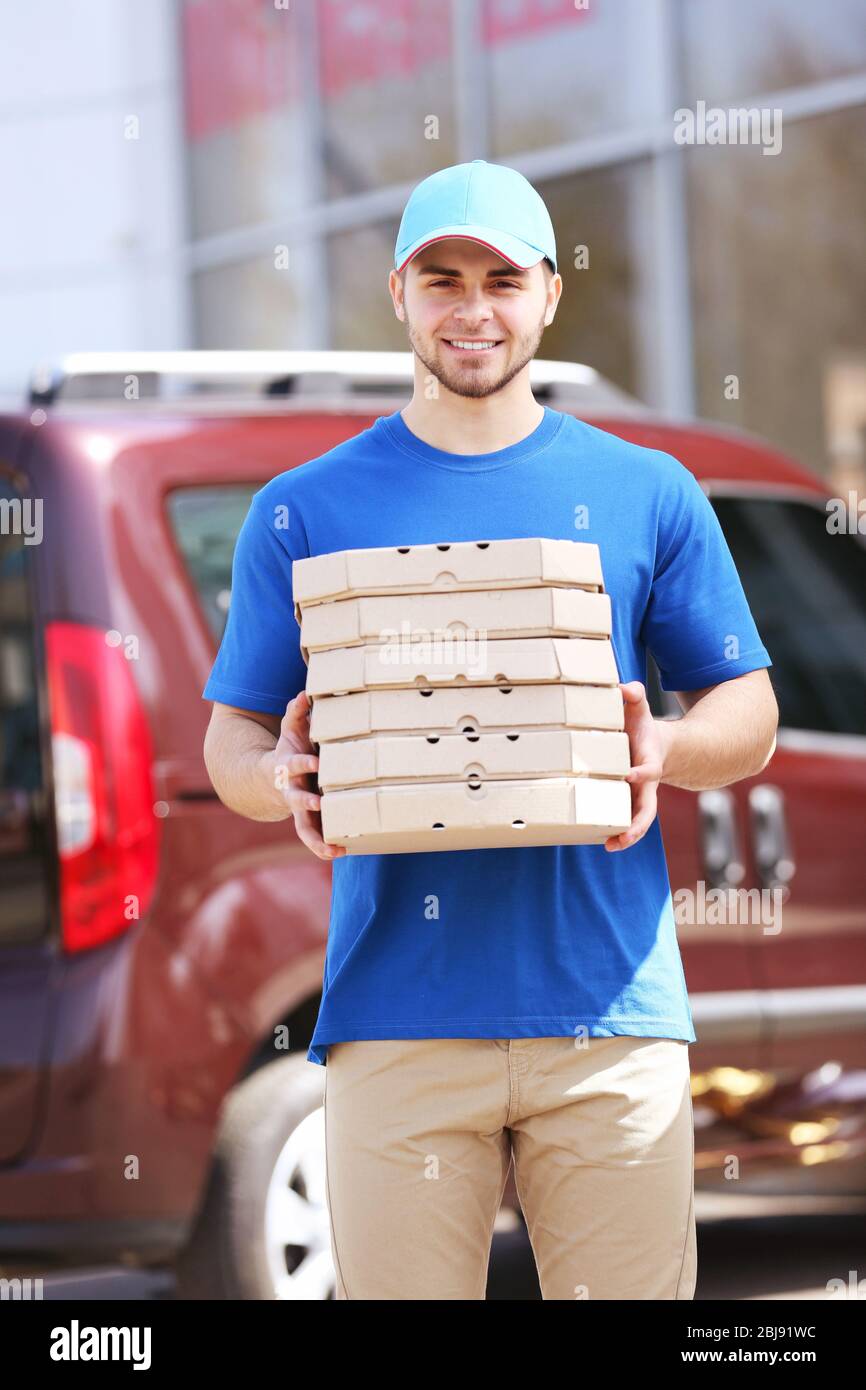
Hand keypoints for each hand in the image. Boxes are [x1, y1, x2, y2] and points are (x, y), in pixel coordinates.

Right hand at [265, 690, 345, 860]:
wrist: (270, 778)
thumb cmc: (288, 750)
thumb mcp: (291, 730)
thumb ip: (297, 713)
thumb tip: (304, 693)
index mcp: (289, 767)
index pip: (295, 764)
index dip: (304, 763)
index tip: (316, 762)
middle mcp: (291, 790)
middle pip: (296, 799)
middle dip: (306, 802)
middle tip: (319, 804)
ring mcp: (298, 809)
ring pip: (303, 827)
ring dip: (316, 839)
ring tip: (334, 849)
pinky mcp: (307, 821)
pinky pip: (313, 837)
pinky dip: (324, 847)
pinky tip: (341, 852)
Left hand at [604, 680, 667, 851]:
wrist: (656, 745)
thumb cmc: (641, 725)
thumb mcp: (639, 707)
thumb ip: (633, 695)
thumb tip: (622, 687)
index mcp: (650, 760)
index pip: (648, 769)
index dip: (640, 772)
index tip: (628, 774)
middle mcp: (646, 782)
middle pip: (648, 807)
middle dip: (637, 822)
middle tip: (624, 834)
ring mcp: (639, 795)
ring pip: (639, 820)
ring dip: (628, 835)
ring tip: (611, 846)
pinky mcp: (629, 801)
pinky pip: (627, 820)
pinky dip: (618, 832)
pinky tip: (602, 841)